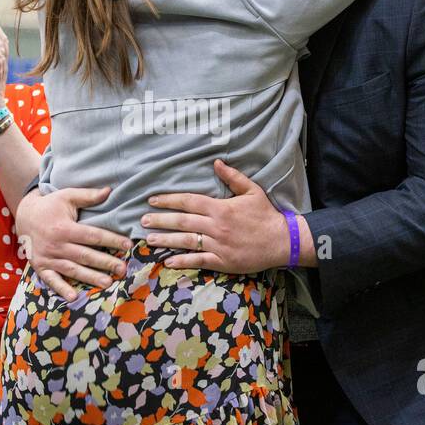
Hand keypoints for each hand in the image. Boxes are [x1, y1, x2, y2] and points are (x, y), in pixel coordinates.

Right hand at [15, 186, 130, 300]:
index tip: (128, 245)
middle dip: (105, 263)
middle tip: (123, 269)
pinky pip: (51, 280)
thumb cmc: (50, 206)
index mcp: (64, 228)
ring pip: (72, 270)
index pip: (92, 236)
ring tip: (108, 283)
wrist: (24, 216)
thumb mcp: (67, 196)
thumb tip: (109, 191)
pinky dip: (62, 289)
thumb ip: (88, 195)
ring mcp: (47, 258)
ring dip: (90, 277)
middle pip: (85, 255)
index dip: (111, 240)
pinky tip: (74, 297)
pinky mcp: (41, 267)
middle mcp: (56, 244)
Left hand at [143, 159, 289, 272]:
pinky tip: (168, 261)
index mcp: (220, 208)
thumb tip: (216, 163)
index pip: (188, 202)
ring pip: (186, 241)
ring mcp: (218, 245)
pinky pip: (198, 261)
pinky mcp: (223, 262)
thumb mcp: (252, 190)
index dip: (168, 200)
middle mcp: (216, 227)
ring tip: (149, 239)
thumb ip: (232, 177)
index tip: (152, 200)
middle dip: (160, 220)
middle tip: (142, 220)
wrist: (282, 241)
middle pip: (182, 221)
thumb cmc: (266, 215)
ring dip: (165, 239)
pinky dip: (182, 261)